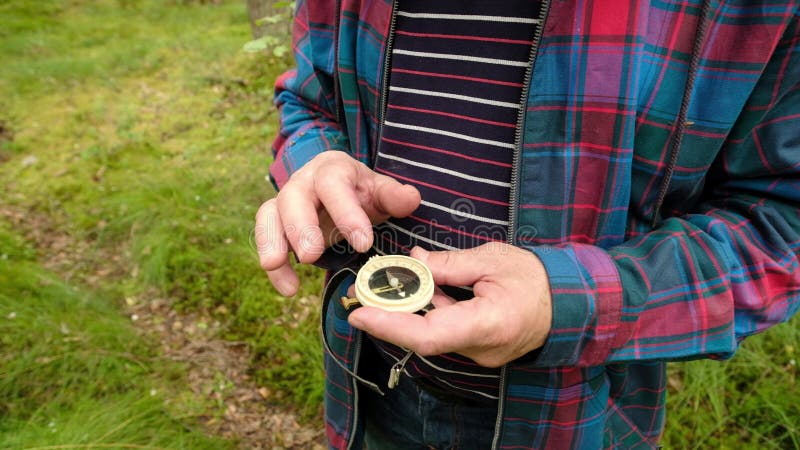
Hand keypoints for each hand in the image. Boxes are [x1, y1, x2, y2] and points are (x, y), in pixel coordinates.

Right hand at [255, 151, 420, 295]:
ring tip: (275, 266)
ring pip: (269, 214)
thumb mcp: (380, 192)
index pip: (334, 185)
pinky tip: (289, 289)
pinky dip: (274, 266)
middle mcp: (303, 181)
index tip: (362, 243)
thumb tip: (411, 198)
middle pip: (293, 197)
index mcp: (332, 169)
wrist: (340, 191)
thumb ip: (394, 196)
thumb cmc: (362, 193)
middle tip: (311, 257)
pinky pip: (265, 239)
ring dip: (271, 242)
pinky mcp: (275, 223)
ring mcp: (285, 201)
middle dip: (300, 227)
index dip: (345, 212)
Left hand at [347, 244, 551, 367]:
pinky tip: (415, 286)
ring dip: (406, 310)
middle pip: (423, 336)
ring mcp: (479, 352)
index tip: (360, 314)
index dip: (391, 326)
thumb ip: (448, 264)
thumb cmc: (536, 278)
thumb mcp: (491, 258)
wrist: (568, 303)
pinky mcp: (476, 347)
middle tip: (359, 292)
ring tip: (379, 284)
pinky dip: (427, 309)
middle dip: (388, 314)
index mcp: (488, 324)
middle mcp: (481, 347)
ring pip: (431, 332)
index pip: (430, 335)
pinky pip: (444, 330)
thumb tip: (412, 262)